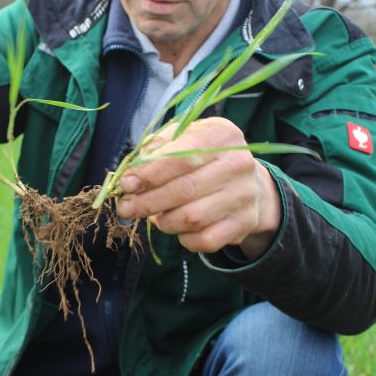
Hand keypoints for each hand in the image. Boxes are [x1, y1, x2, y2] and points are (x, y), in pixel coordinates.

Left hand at [116, 117, 281, 257]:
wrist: (249, 183)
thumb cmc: (205, 158)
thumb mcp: (184, 139)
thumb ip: (156, 150)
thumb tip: (131, 175)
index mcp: (221, 135)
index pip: (181, 156)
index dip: (149, 173)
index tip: (127, 184)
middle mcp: (238, 163)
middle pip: (184, 189)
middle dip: (148, 201)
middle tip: (126, 208)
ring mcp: (244, 195)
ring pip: (192, 218)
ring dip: (164, 221)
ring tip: (154, 216)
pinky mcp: (245, 222)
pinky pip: (206, 240)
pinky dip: (184, 239)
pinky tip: (178, 228)